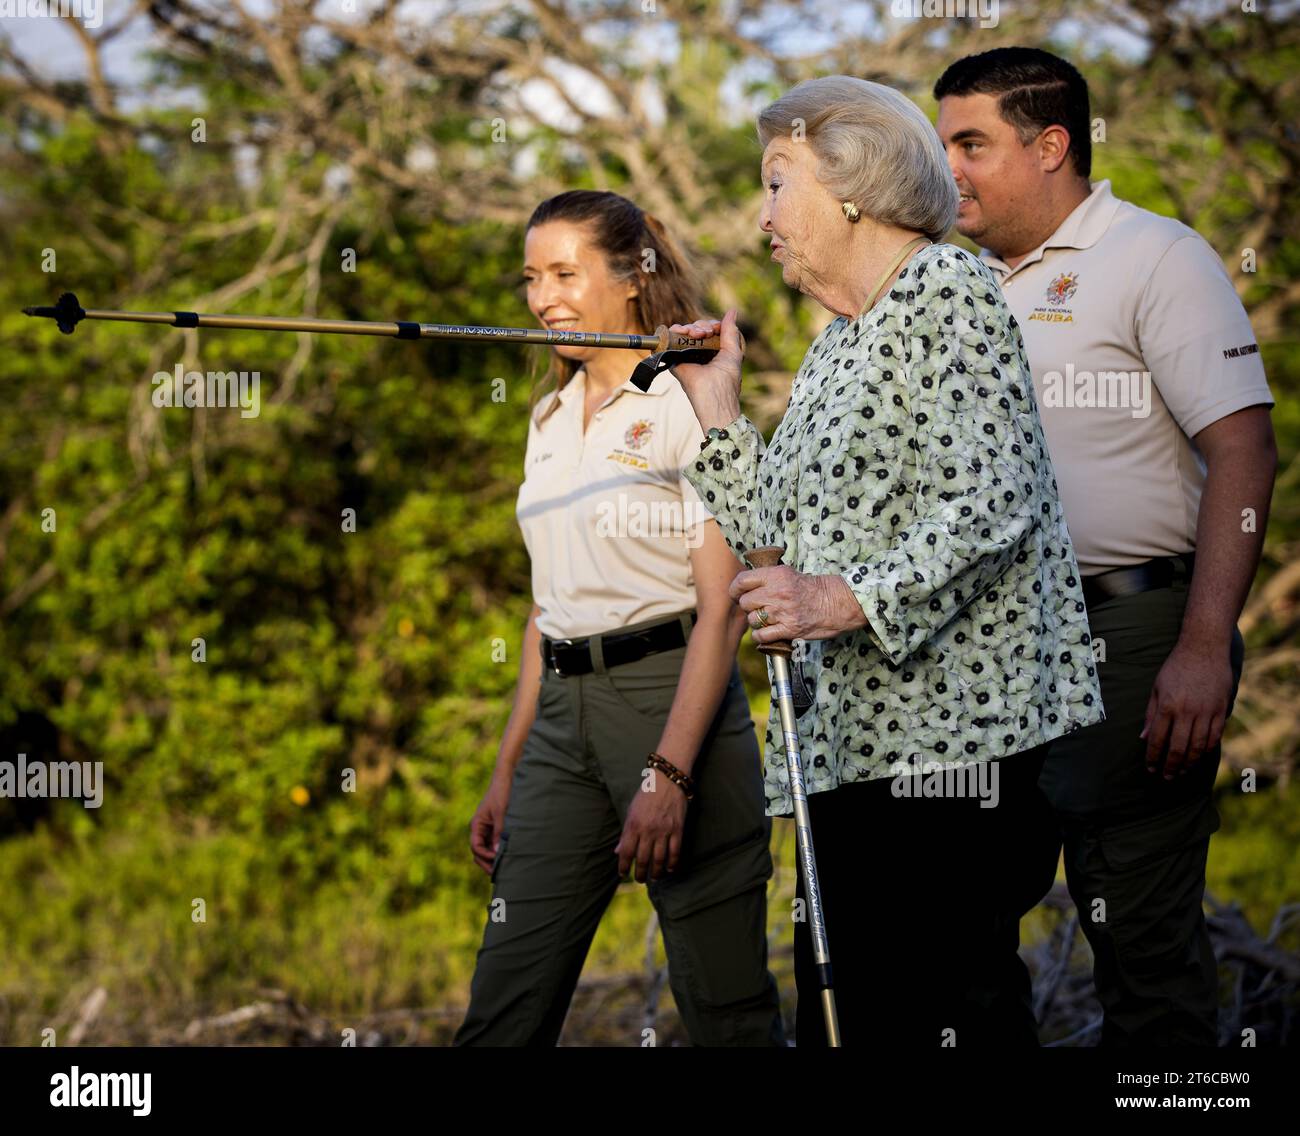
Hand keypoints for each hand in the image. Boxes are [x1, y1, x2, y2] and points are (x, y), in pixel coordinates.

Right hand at [468, 776, 510, 874]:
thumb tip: (498, 852)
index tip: (497, 859)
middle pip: (479, 852)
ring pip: (488, 850)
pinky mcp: (497, 828)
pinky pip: (495, 844)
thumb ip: (499, 832)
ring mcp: (488, 829)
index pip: (476, 847)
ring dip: (494, 858)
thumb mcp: (501, 812)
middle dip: (488, 862)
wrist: (507, 777)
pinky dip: (500, 851)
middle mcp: (480, 829)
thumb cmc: (502, 792)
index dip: (484, 856)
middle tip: (501, 872)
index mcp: (476, 824)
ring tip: (507, 867)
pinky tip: (510, 856)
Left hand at [615, 772, 688, 882]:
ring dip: (657, 872)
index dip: (623, 866)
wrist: (667, 779)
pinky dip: (673, 863)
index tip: (622, 874)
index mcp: (633, 825)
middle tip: (640, 879)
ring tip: (655, 877)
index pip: (626, 852)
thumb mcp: (631, 811)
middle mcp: (647, 830)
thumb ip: (625, 833)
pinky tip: (670, 869)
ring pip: (659, 859)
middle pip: (643, 859)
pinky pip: (675, 851)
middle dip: (640, 873)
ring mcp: (663, 830)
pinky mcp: (677, 829)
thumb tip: (618, 851)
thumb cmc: (646, 794)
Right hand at [667, 309, 744, 431]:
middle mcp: (700, 352)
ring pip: (685, 331)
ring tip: (696, 334)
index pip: (711, 330)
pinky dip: (675, 331)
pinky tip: (681, 330)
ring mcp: (687, 355)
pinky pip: (671, 339)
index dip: (712, 325)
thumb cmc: (726, 378)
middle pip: (698, 328)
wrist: (712, 395)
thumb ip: (731, 331)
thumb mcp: (733, 351)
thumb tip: (732, 311)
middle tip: (706, 333)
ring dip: (691, 327)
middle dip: (702, 326)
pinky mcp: (675, 359)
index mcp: (715, 350)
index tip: (715, 329)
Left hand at [730, 567, 867, 643]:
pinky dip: (761, 636)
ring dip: (756, 621)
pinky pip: (762, 635)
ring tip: (766, 618)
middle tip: (757, 607)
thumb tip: (743, 583)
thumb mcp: (788, 573)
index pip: (742, 581)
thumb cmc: (812, 588)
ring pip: (752, 619)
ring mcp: (782, 612)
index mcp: (776, 575)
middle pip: (745, 602)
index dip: (735, 589)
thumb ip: (767, 577)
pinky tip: (767, 632)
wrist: (836, 603)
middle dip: (748, 606)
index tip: (736, 593)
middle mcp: (777, 592)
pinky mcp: (789, 629)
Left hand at [1140, 641, 1233, 778]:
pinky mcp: (1221, 710)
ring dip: (1189, 762)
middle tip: (1166, 777)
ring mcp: (1206, 711)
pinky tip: (1198, 756)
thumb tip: (1144, 738)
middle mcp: (1187, 711)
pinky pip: (1214, 736)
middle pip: (1178, 748)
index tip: (1150, 768)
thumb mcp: (1156, 687)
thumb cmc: (1176, 667)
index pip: (1158, 739)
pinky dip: (1206, 750)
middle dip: (1171, 766)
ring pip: (1198, 746)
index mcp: (1167, 705)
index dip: (1153, 757)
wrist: (1204, 648)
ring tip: (1182, 771)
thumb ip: (1151, 714)